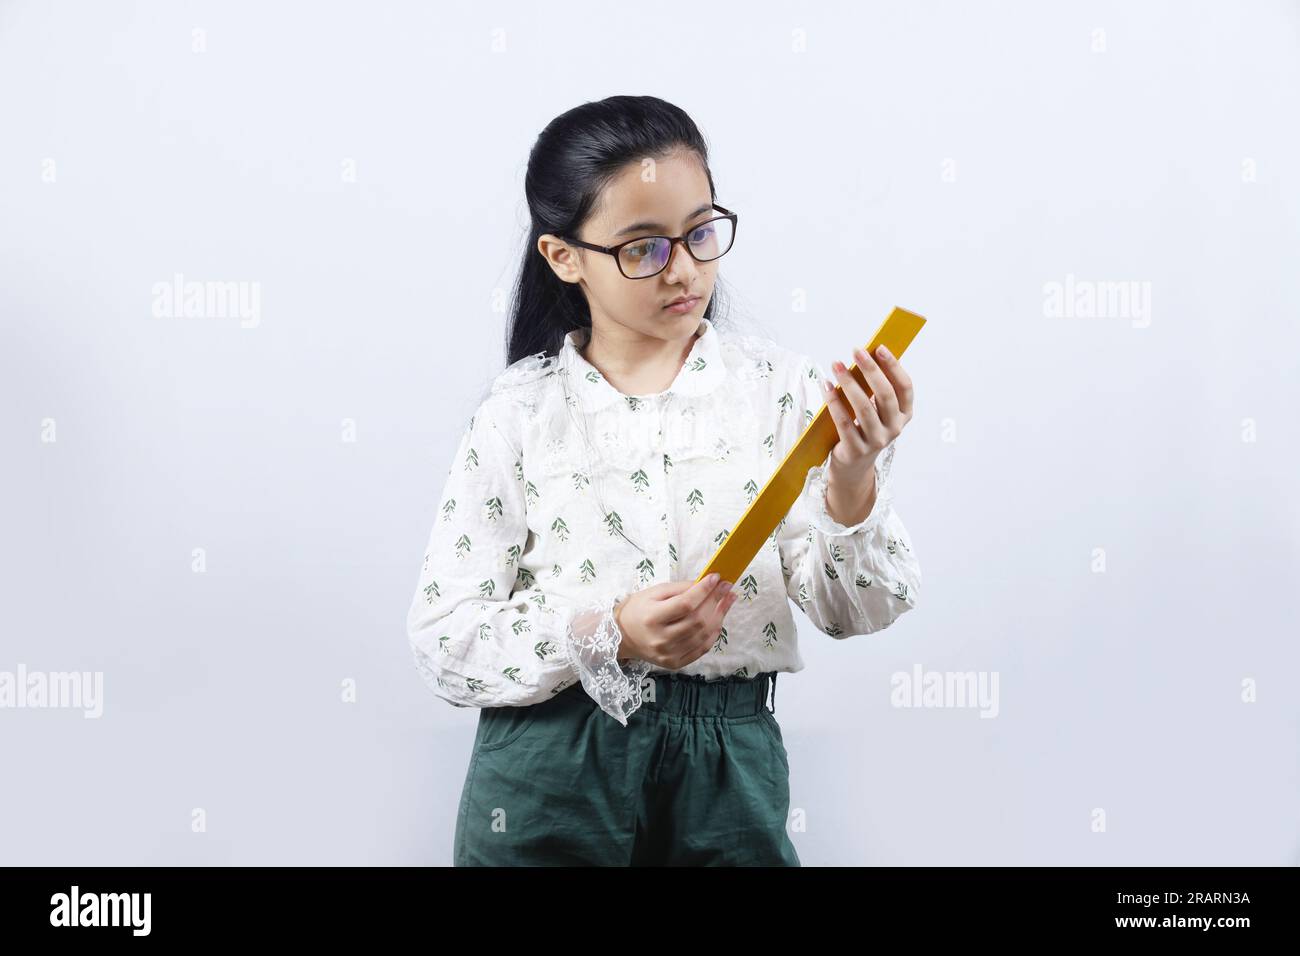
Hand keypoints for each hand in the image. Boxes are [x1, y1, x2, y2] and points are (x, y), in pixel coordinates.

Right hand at [613, 574, 737, 669]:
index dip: (703, 591)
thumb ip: (680, 588)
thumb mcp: (654, 592)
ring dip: (719, 616)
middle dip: (716, 601)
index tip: (716, 578)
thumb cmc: (639, 609)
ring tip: (727, 600)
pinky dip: (714, 633)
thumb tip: (707, 583)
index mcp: (652, 618)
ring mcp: (668, 654)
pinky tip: (719, 619)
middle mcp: (660, 640)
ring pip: (703, 635)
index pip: (685, 605)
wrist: (623, 636)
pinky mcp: (675, 663)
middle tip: (727, 587)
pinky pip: (702, 648)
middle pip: (697, 620)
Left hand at [822, 343, 914, 491]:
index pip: (905, 388)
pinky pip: (844, 422)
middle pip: (885, 395)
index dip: (894, 367)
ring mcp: (876, 441)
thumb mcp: (877, 411)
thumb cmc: (864, 428)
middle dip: (870, 370)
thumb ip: (876, 389)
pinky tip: (826, 386)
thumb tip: (865, 357)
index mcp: (904, 415)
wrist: (854, 466)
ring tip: (836, 365)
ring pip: (864, 407)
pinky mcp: (856, 449)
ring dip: (849, 383)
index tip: (879, 348)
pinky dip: (834, 401)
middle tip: (856, 351)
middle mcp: (895, 428)